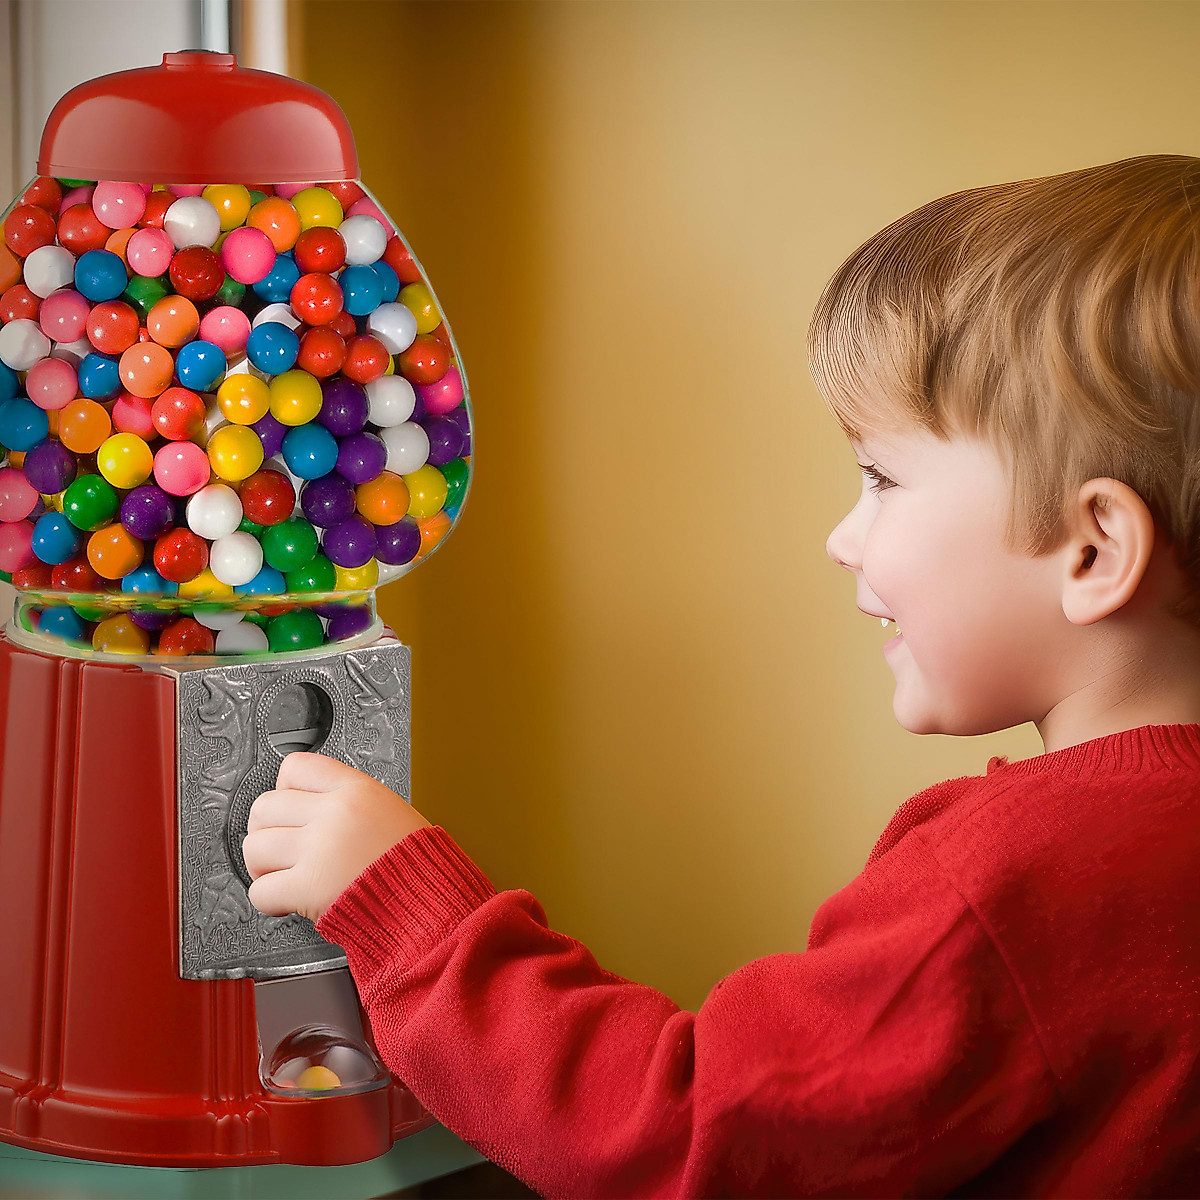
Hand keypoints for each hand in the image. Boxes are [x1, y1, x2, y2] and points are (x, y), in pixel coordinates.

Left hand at [243, 751, 432, 923]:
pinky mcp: (308, 888)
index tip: (290, 809)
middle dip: (267, 830)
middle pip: (265, 806)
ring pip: (254, 847)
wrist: (432, 903)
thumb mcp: (390, 810)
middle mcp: (334, 813)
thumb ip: (348, 800)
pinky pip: (260, 890)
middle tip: (280, 847)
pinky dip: (268, 899)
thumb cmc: (418, 864)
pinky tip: (287, 899)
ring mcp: (319, 850)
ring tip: (281, 874)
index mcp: (356, 789)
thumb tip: (310, 805)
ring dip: (262, 865)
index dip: (285, 790)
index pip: (294, 768)